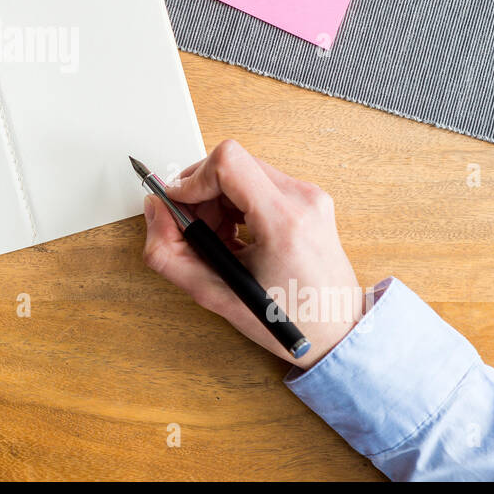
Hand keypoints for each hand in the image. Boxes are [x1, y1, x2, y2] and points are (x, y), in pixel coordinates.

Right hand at [142, 140, 361, 368]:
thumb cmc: (290, 321)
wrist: (338, 331)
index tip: (178, 203)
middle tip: (197, 231)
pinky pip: (258, 183)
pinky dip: (236, 204)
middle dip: (202, 194)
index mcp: (284, 222)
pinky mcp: (309, 199)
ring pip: (243, 171)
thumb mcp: (216, 296)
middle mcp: (302, 199)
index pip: (228, 162)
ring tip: (219, 240)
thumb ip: (170, 253)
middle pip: (231, 164)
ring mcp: (309, 196)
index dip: (192, 179)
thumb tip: (155, 210)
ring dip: (217, 200)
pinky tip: (236, 237)